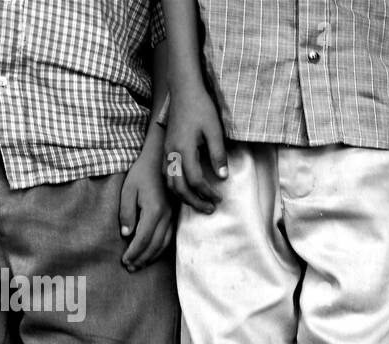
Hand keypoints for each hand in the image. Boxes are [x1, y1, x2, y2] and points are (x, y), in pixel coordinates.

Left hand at [120, 150, 175, 271]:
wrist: (160, 161)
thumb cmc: (141, 174)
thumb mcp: (128, 190)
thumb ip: (127, 212)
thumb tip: (126, 234)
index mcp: (153, 210)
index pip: (143, 238)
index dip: (133, 252)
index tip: (124, 260)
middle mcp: (165, 217)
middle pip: (154, 245)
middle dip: (142, 258)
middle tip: (130, 268)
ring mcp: (172, 217)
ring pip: (163, 244)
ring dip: (151, 257)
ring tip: (140, 265)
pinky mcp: (174, 216)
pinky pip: (169, 238)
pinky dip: (160, 249)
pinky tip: (152, 253)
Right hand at [163, 83, 227, 212]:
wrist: (183, 90)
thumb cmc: (201, 107)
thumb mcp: (214, 130)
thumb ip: (218, 154)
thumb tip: (222, 177)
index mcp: (184, 149)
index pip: (194, 180)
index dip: (207, 192)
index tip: (219, 198)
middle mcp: (171, 153)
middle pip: (178, 187)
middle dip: (194, 201)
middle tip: (210, 208)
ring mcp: (166, 151)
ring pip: (169, 183)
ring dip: (184, 196)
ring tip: (199, 202)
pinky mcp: (165, 148)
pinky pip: (166, 174)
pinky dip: (176, 187)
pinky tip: (187, 189)